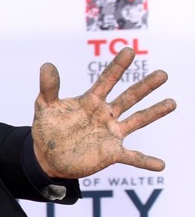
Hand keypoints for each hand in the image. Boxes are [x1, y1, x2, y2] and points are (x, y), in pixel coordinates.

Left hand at [32, 47, 175, 178]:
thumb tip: (47, 65)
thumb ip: (48, 88)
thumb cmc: (47, 128)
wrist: (47, 157)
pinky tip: (161, 165)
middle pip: (128, 97)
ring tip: (172, 102)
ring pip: (137, 120)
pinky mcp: (111, 153)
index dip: (117, 67)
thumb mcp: (44, 106)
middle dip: (145, 86)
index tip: (129, 50)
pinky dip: (145, 161)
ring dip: (154, 112)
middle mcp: (104, 115)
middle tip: (162, 74)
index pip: (106, 81)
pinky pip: (132, 158)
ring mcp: (110, 133)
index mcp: (90, 101)